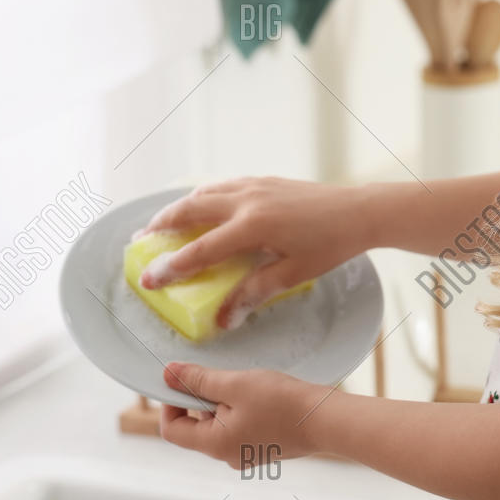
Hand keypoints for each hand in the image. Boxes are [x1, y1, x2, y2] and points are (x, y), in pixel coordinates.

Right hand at [135, 178, 369, 329]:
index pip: (200, 249)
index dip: (171, 266)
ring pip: (202, 193)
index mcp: (253, 226)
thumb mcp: (292, 274)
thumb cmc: (330, 245)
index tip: (148, 280)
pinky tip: (199, 208)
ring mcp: (254, 186)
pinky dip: (202, 197)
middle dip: (160, 227)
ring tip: (160, 225)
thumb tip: (222, 318)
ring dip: (178, 209)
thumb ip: (254, 293)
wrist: (359, 210)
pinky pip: (221, 186)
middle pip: (189, 211)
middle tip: (140, 244)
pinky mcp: (262, 181)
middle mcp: (246, 201)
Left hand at [158, 362, 328, 465]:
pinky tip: (260, 395)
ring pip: (218, 425)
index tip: (185, 379)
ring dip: (223, 402)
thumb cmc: (282, 403)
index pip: (172, 429)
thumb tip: (167, 374)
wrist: (326, 420)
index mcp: (214, 445)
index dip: (171, 402)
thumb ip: (198, 380)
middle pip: (195, 427)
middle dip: (201, 399)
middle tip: (222, 377)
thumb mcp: (235, 385)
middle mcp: (226, 456)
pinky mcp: (261, 447)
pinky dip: (240, 409)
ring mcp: (245, 454)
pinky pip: (238, 427)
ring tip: (245, 385)